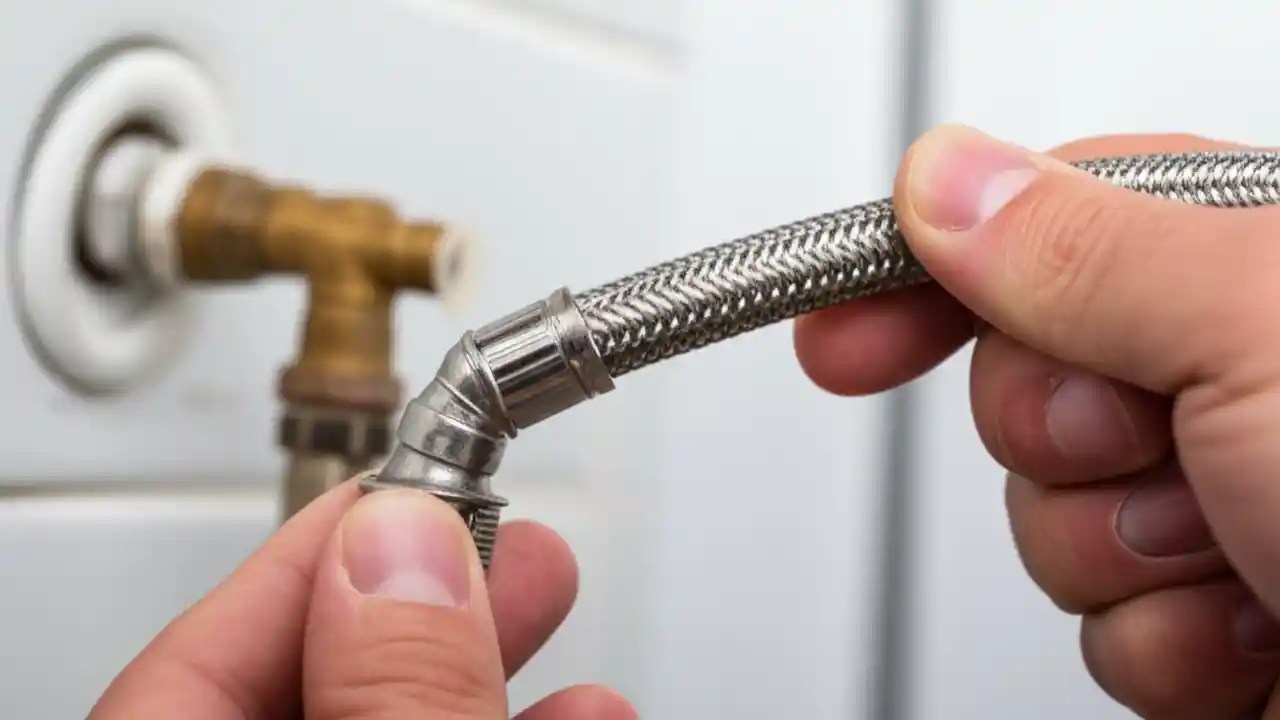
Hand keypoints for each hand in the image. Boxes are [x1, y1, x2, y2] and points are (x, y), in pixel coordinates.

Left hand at [88, 479, 634, 718]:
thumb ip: (394, 701)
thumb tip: (401, 547)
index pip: (191, 671)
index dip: (313, 556)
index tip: (416, 485)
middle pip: (297, 685)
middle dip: (423, 592)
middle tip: (507, 525)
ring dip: (481, 660)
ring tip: (558, 596)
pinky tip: (583, 708)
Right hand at [795, 125, 1279, 717]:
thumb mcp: (1276, 337)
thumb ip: (1092, 253)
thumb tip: (946, 181)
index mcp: (1275, 268)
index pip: (1054, 226)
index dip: (934, 272)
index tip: (847, 325)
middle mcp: (1257, 377)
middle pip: (1033, 378)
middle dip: (1067, 436)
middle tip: (1155, 448)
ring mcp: (1241, 502)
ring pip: (1057, 516)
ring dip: (1126, 560)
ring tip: (1247, 563)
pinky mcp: (1235, 619)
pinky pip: (1111, 627)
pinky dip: (1166, 649)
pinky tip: (1257, 643)